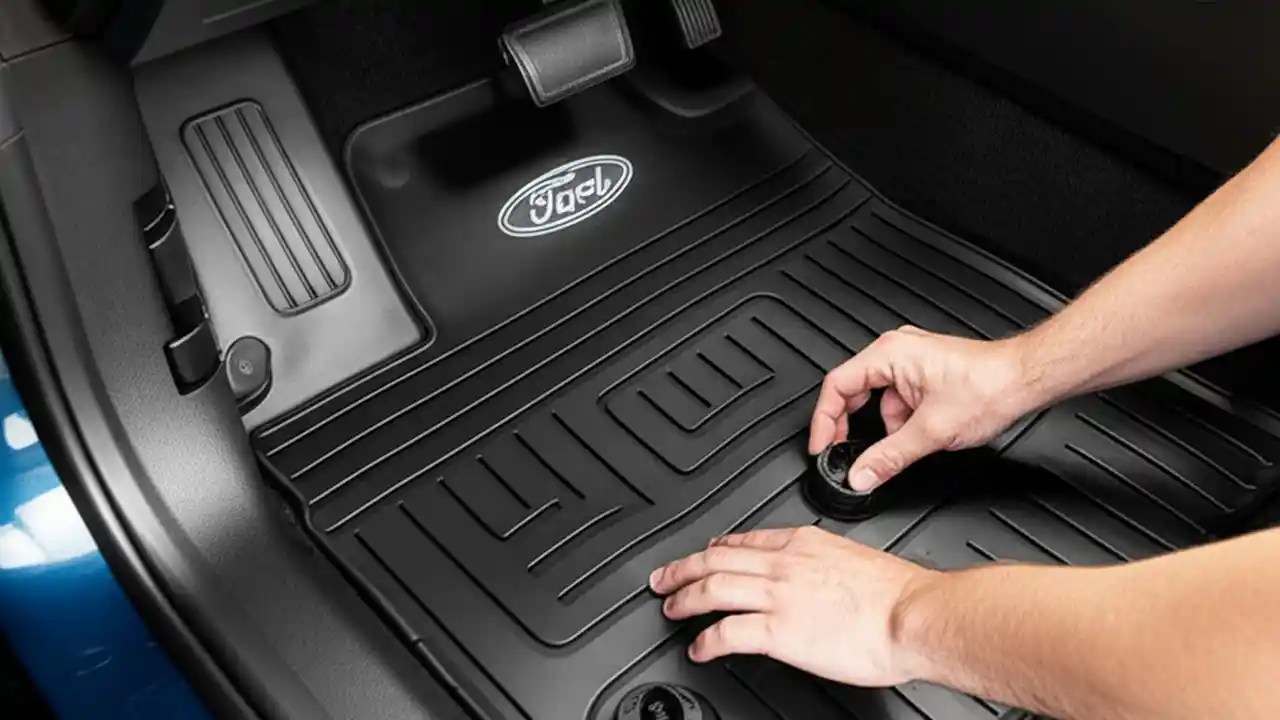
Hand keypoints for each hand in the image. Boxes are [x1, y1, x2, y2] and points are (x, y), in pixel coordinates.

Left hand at [648, 526, 936, 686]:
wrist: (913, 614)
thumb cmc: (897, 594)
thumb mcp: (852, 557)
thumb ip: (822, 562)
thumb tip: (814, 578)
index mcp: (803, 542)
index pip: (745, 539)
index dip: (717, 548)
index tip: (706, 554)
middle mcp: (783, 564)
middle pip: (716, 559)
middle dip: (683, 568)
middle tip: (664, 578)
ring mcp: (778, 595)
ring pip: (712, 588)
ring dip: (684, 598)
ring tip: (670, 607)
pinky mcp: (778, 630)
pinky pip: (727, 631)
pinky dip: (705, 639)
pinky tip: (697, 648)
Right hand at [809, 326, 1034, 491]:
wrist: (1025, 380)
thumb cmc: (989, 388)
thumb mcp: (930, 432)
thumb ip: (888, 457)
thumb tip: (862, 475)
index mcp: (888, 353)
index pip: (836, 386)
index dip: (823, 420)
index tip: (822, 446)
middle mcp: (896, 350)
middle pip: (852, 391)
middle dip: (850, 426)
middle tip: (844, 452)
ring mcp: (912, 360)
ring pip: (878, 399)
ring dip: (883, 426)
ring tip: (902, 445)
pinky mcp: (925, 372)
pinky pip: (898, 399)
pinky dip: (901, 420)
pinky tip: (918, 435)